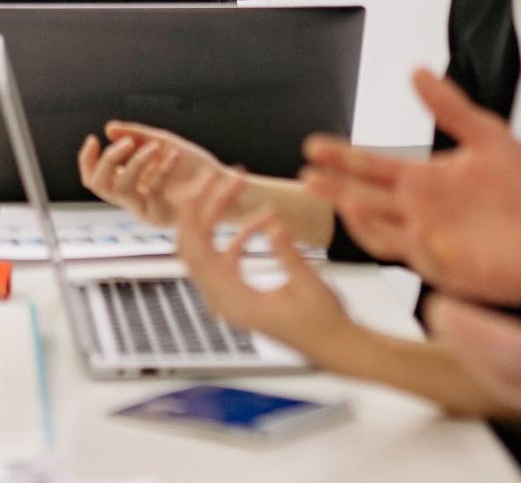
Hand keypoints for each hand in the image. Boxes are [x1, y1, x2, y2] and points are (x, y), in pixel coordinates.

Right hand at [78, 122, 235, 225]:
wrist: (224, 185)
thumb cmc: (194, 165)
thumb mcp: (164, 143)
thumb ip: (137, 136)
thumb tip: (109, 128)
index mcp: (128, 183)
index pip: (93, 178)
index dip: (86, 160)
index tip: (93, 138)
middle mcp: (132, 198)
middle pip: (99, 185)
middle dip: (107, 160)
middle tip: (126, 143)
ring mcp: (145, 209)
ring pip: (122, 189)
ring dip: (134, 163)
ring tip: (154, 146)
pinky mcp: (163, 215)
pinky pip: (152, 191)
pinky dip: (160, 169)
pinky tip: (172, 154)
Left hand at [171, 171, 354, 363]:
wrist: (332, 344)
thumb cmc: (323, 322)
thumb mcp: (309, 285)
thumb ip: (289, 256)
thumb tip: (274, 226)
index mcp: (235, 302)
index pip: (199, 255)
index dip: (190, 220)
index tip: (189, 191)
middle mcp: (224, 300)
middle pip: (194, 246)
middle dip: (201, 207)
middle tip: (212, 176)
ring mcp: (228, 296)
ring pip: (207, 247)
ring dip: (219, 216)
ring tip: (239, 186)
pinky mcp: (238, 290)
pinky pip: (225, 255)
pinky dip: (239, 233)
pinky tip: (263, 218)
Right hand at [301, 68, 520, 304]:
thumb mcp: (487, 136)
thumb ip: (450, 107)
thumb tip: (417, 72)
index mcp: (424, 181)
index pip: (372, 167)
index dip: (342, 157)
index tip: (313, 146)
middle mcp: (419, 213)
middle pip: (364, 201)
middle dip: (335, 189)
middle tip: (308, 177)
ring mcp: (432, 244)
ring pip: (382, 235)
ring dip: (363, 221)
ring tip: (347, 201)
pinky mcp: (454, 270)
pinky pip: (426, 260)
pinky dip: (415, 247)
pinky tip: (413, 229)